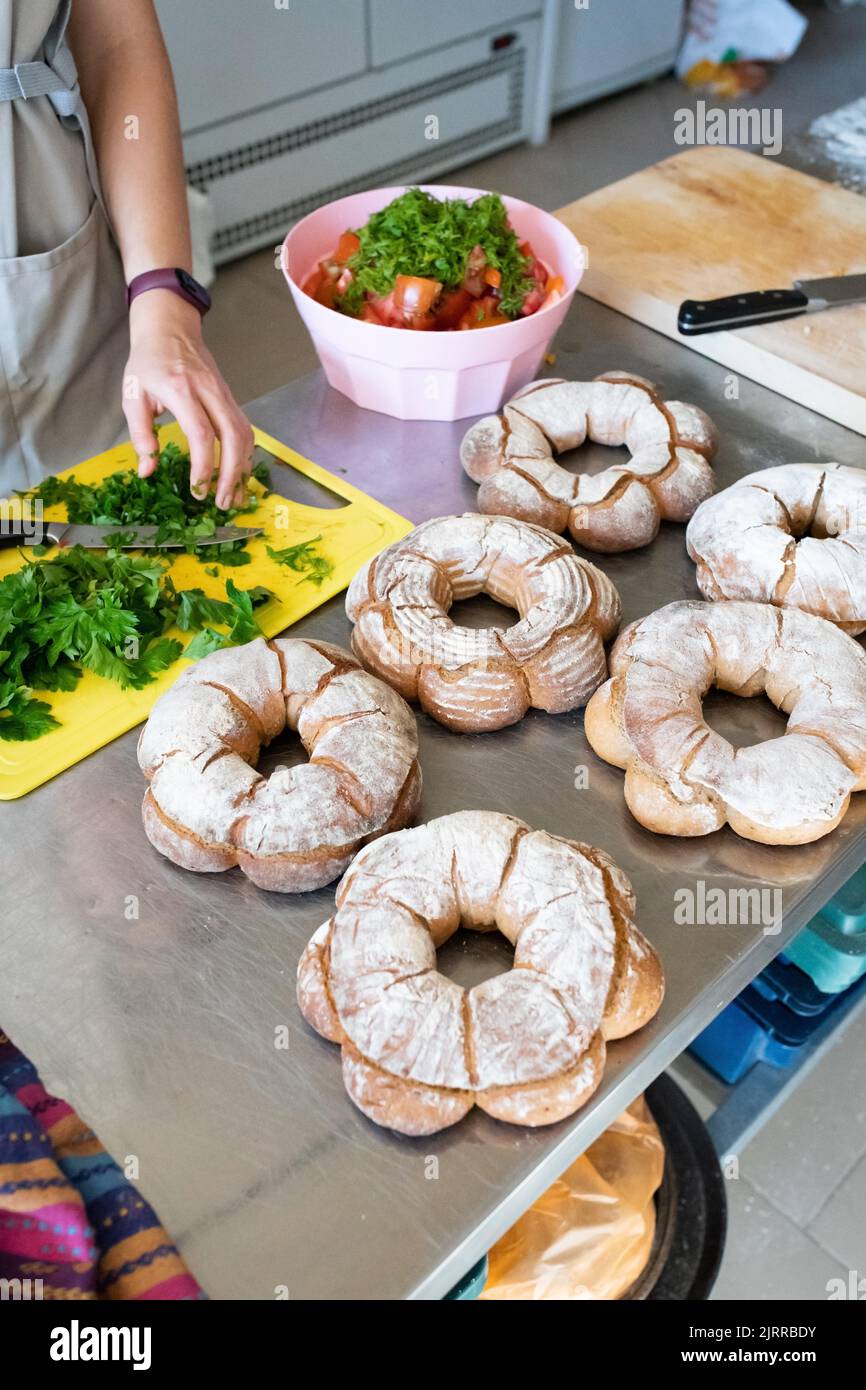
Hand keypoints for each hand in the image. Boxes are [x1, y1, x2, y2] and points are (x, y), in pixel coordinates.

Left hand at [124, 289, 253, 509]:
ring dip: (242, 468)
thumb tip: (147, 470)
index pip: (200, 432)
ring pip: (245, 435)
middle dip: (230, 474)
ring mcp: (224, 394)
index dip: (203, 465)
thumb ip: (139, 434)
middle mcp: (209, 392)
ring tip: (233, 496)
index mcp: (181, 389)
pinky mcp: (231, 399)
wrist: (170, 327)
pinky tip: (238, 474)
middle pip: (232, 436)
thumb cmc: (148, 362)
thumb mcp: (133, 395)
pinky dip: (245, 455)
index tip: (197, 489)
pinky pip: (245, 430)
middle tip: (221, 503)